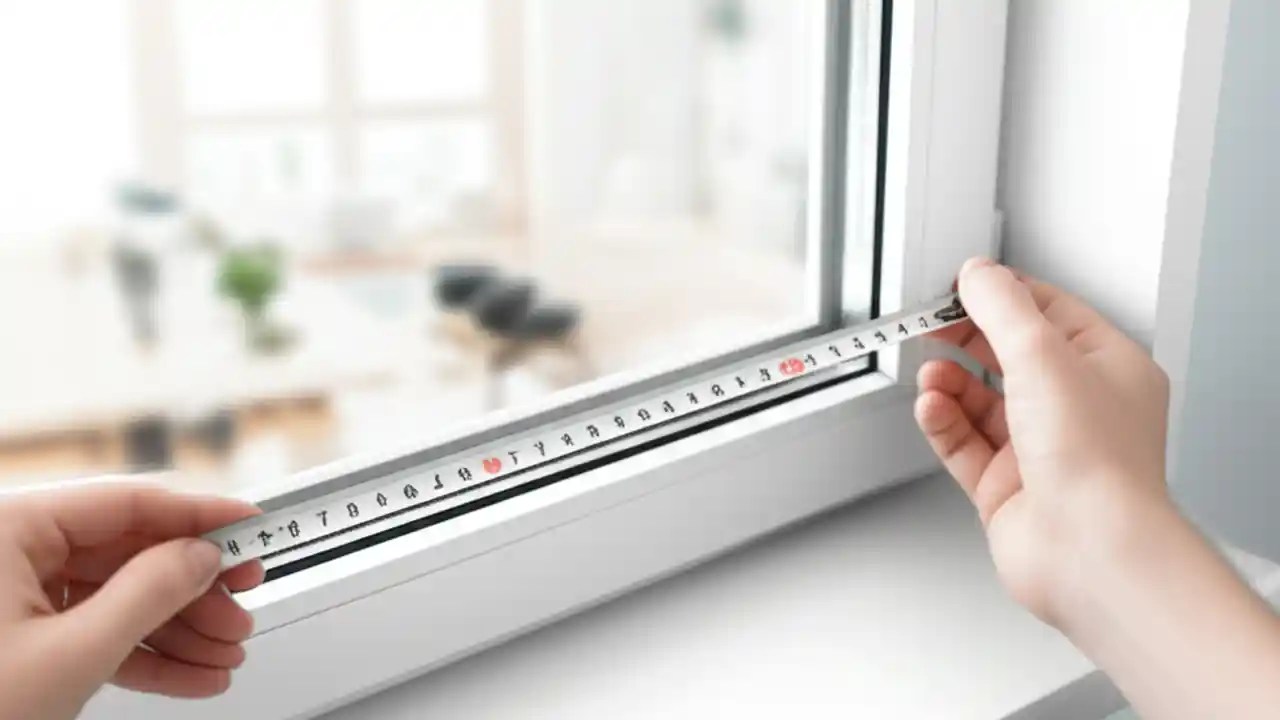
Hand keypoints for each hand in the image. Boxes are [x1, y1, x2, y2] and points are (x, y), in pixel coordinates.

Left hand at [0, 483, 262, 719]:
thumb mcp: (72, 653)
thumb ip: (149, 594)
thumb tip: (203, 556)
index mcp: (9, 527)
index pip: (128, 501)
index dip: (199, 515)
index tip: (248, 524)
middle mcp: (9, 550)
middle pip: (128, 551)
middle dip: (192, 591)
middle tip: (242, 604)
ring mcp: (13, 593)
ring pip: (117, 595)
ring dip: (177, 629)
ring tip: (224, 654)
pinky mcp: (18, 635)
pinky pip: (94, 629)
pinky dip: (143, 654)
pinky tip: (190, 674)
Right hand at [914, 257, 1171, 624]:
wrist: (1090, 550)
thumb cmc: (1096, 462)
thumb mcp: (1042, 354)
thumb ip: (1003, 307)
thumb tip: (978, 273)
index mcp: (1108, 369)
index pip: (1049, 313)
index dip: (1002, 295)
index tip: (960, 286)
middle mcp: (1078, 409)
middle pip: (1009, 357)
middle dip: (967, 338)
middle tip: (930, 323)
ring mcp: (1041, 451)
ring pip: (982, 403)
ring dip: (950, 383)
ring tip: (930, 372)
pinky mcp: (1008, 488)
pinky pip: (965, 444)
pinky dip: (943, 423)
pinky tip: (931, 407)